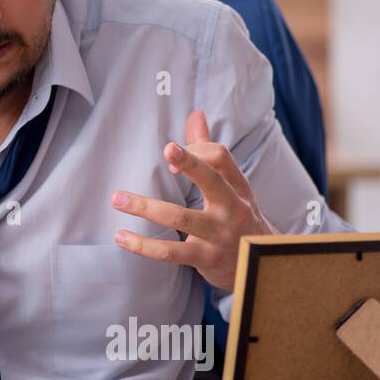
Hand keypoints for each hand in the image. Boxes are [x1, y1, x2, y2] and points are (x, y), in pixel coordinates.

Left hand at [110, 109, 277, 290]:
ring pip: (181, 217)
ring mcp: (220, 235)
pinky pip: (170, 251)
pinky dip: (143, 245)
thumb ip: (209, 150)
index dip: (195, 151)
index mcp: (237, 186)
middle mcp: (232, 208)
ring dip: (145, 207)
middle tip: (167, 149)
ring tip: (117, 199)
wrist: (263, 265)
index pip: (221, 157)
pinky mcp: (206, 258)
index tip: (170, 153)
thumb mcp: (232, 186)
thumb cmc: (238, 216)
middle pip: (212, 180)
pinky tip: (121, 237)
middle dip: (191, 163)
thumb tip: (196, 113)